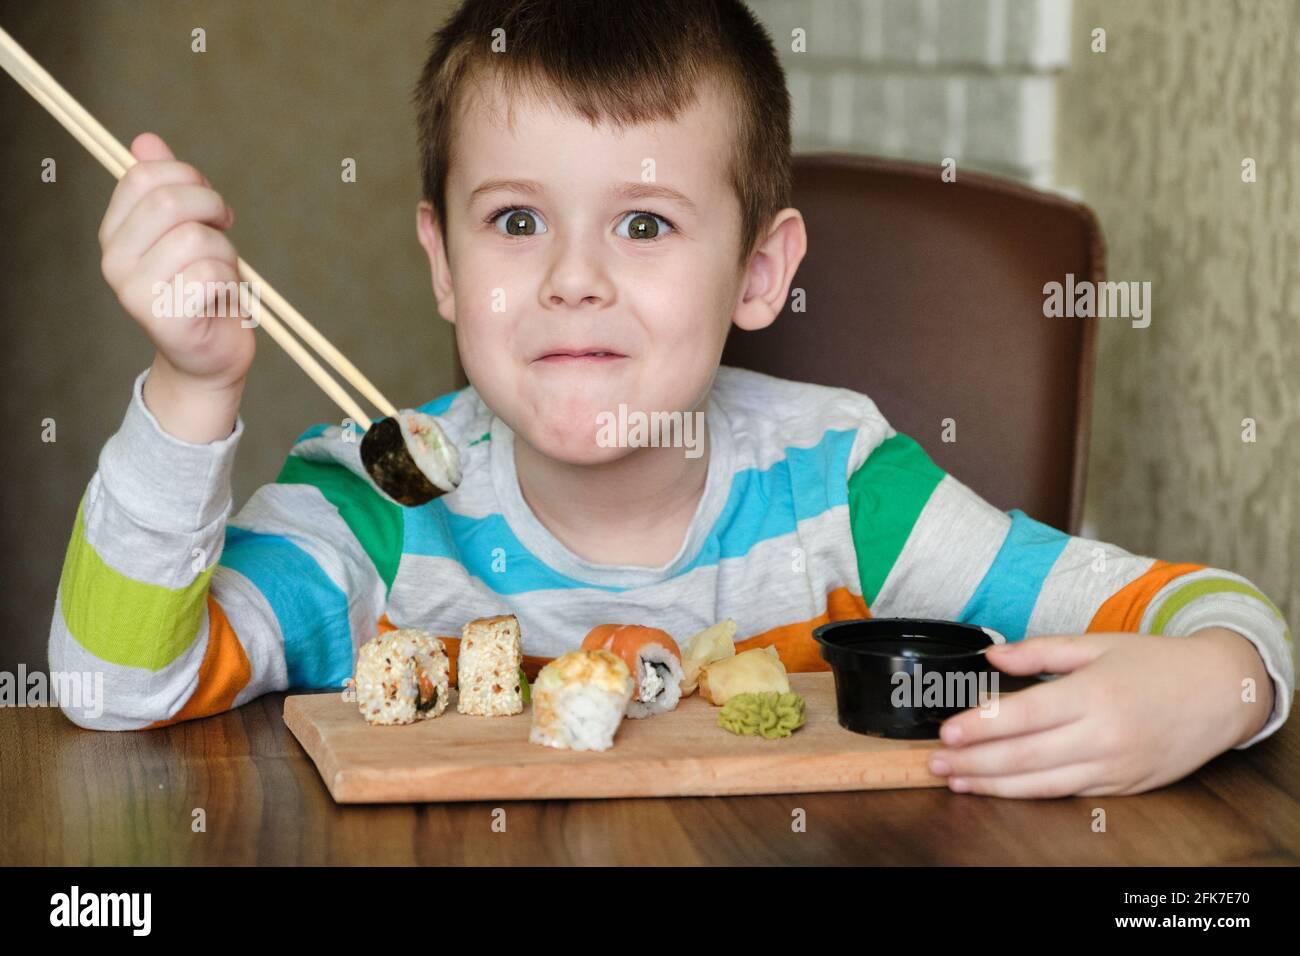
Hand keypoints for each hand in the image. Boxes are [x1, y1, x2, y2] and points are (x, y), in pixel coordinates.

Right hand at [99, 132, 252, 440]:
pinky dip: (230, 283)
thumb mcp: (186, 231)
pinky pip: (211, 275)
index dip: (189, 178)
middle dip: (212, 207)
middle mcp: (115, 261)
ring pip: (197, 238)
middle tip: (226, 229)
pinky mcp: (165, 318)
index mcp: (115, 233)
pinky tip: (222, 300)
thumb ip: (166, 188)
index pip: (144, 176)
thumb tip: (146, 140)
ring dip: (226, 253)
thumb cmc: (202, 289)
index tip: (211, 204)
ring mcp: (136, 292)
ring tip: (222, 275)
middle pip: (169, 201)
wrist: (208, 356)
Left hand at [926, 628, 1274, 797]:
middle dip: (973, 762)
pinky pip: (1067, 794)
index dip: (980, 726)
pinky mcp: (1123, 788)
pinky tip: (1000, 788)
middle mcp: (1103, 736)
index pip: (1023, 715)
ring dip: (993, 785)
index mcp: (1093, 695)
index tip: (946, 731)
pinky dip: (1030, 794)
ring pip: (1042, 784)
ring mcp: (1114, 767)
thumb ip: (1040, 652)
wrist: (1222, 693)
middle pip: (1024, 757)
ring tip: (956, 780)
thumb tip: (992, 655)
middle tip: (934, 762)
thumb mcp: (1097, 644)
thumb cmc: (1156, 663)